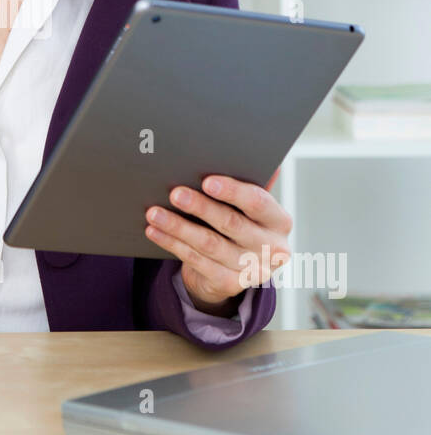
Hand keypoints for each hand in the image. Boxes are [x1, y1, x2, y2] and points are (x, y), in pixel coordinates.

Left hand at [144, 168, 291, 317]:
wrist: (235, 269)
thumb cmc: (240, 224)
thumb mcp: (248, 207)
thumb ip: (246, 183)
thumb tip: (240, 149)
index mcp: (279, 221)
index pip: (258, 202)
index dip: (233, 191)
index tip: (207, 180)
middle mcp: (272, 247)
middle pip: (231, 223)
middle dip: (200, 207)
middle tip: (175, 193)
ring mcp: (252, 270)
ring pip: (209, 244)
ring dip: (179, 226)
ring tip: (155, 212)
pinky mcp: (230, 285)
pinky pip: (196, 261)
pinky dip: (172, 244)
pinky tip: (155, 231)